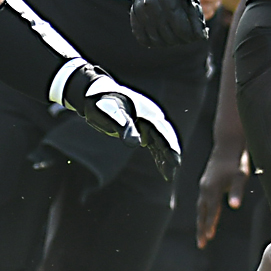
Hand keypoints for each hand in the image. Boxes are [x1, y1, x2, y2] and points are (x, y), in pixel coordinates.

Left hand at [62, 65, 181, 181]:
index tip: (175, 161)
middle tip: (174, 169)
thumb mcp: (109, 113)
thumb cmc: (101, 103)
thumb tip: (135, 143)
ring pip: (161, 142)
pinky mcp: (142, 130)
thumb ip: (122, 125)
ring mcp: (147, 123)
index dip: (168, 146)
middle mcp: (150, 116)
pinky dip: (159, 156)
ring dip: (166, 157)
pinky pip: (154, 144)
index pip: (160, 131)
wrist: (95, 95)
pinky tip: (162, 169)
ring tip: (169, 176)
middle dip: (171, 152)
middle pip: (165, 136)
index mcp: (146, 111)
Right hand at [129, 0, 207, 49]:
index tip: (195, 37)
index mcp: (170, 0)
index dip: (191, 37)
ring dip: (167, 42)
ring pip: (156, 39)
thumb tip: (200, 36)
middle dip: (181, 40)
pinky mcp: (135, 13)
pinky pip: (142, 36)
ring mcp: (142, 10)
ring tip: (174, 37)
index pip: (182, 30)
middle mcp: (154, 5)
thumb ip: (196, 16)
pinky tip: (160, 39)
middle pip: (170, 37)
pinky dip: (151, 41)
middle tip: (185, 38)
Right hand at [197, 136, 248, 246]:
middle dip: (201, 228)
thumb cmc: (236, 161)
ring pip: (201, 207)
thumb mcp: (240, 177)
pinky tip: (206, 215)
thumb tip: (233, 206)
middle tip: (201, 244)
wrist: (227, 144)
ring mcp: (204, 184)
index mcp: (212, 188)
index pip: (211, 211)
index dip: (210, 225)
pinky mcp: (206, 182)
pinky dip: (203, 212)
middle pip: (202, 212)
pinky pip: (202, 201)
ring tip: (202, 234)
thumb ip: (236, 192)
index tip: (208, 239)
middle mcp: (205, 188)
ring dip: (201, 221)